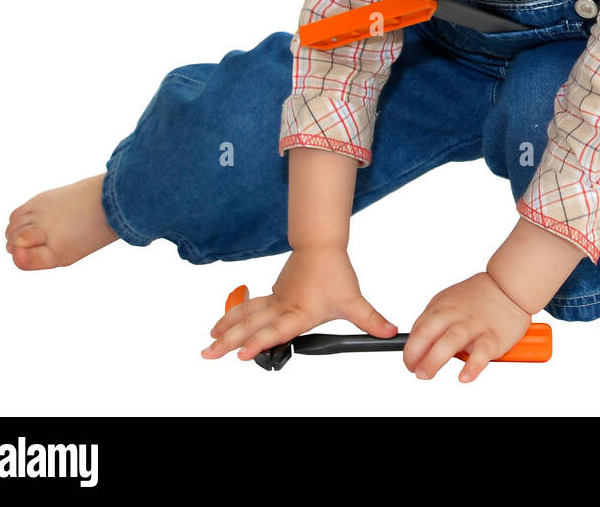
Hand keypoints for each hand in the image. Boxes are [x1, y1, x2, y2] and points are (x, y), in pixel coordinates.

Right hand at [200, 246, 397, 361]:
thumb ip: (370, 320)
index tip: (242, 353)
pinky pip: (249, 307)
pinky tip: (221, 326)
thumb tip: (391, 332)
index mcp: (299, 311)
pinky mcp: (272, 295)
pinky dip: (233, 317)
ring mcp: (274, 299)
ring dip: (225, 328)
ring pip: (245, 315)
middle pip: (250, 325)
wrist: (320, 244)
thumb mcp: (353, 300)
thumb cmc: (334, 272)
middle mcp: (282, 306)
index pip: (277, 330)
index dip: (259, 342)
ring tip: (208, 343)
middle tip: (207, 354)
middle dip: (228, 341)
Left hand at [403, 271, 532, 383]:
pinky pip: (481, 353)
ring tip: (425, 374)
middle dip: (415, 354)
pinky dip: (472, 366)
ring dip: (434, 359)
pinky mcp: (493, 337)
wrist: (509, 286)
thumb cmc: (478, 297)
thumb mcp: (448, 301)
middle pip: (428, 333)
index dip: (410, 349)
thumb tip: (417, 345)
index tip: (409, 362)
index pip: (418, 330)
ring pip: (450, 341)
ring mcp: (474, 326)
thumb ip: (434, 321)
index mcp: (442, 307)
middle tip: (414, 370)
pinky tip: (464, 376)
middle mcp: (455, 315)